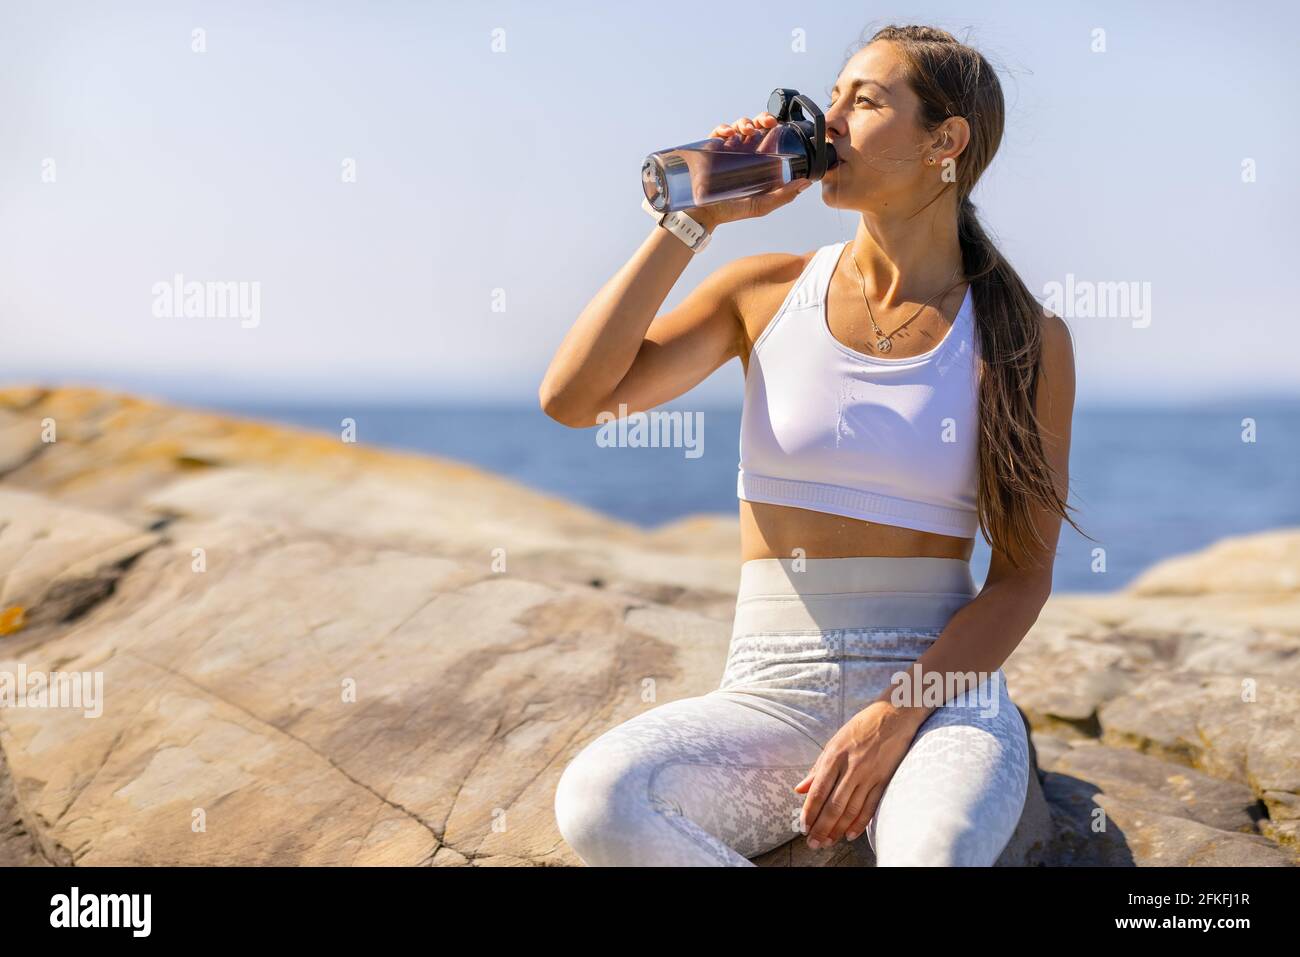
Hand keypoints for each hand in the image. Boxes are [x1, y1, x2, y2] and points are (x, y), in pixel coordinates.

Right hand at [690, 111, 813, 229]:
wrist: (704, 214)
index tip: (778, 125)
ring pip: (738, 125)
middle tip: (767, 122)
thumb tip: (806, 183)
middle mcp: (743, 151)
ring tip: (748, 130)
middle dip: (761, 118)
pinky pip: (718, 132)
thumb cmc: (732, 210)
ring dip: (745, 122)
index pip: (768, 136)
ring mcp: (727, 149)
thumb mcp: (762, 204)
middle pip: (755, 126)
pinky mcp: (711, 148)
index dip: (773, 126)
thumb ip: (784, 195)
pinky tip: (729, 134)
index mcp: (757, 160)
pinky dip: (724, 128)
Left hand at [793, 700, 924, 849]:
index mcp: (834, 756)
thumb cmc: (861, 726)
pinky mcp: (884, 779)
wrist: (895, 714)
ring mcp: (869, 774)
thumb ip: (818, 768)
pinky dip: (860, 823)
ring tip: (829, 842)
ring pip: (851, 809)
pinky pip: (871, 806)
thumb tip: (800, 789)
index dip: (809, 812)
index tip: (803, 827)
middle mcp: (851, 766)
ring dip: (838, 829)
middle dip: (821, 827)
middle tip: (813, 844)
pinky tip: (850, 834)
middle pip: (833, 805)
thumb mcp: (834, 742)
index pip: (818, 791)